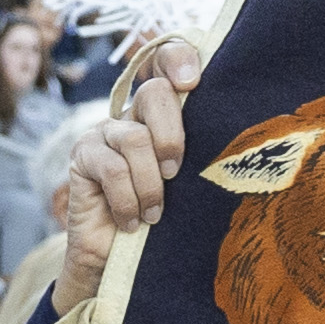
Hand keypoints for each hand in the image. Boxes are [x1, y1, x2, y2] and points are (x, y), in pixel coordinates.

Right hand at [54, 40, 197, 314]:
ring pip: (134, 139)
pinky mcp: (82, 157)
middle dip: (172, 135)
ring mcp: (104, 133)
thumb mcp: (191, 187)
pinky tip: (132, 222)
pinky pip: (112, 168)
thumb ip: (203, 156)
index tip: (193, 81)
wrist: (119, 265)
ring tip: (154, 215)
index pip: (166, 64)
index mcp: (164, 116)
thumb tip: (242, 142)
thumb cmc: (166, 227)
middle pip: (154, 94)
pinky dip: (128, 200)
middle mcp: (133, 117)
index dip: (177, 59)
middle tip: (175, 173)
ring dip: (150, 185)